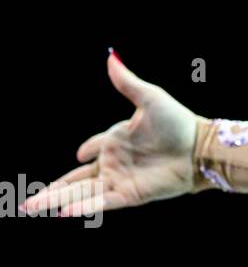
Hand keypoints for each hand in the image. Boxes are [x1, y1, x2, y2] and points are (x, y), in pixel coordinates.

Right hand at [22, 52, 199, 217]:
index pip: (93, 148)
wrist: (201, 148)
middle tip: (26, 201)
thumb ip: (127, 82)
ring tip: (29, 207)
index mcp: (117, 140)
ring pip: (81, 191)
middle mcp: (116, 162)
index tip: (81, 154)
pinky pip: (102, 202)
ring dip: (56, 199)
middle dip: (51, 189)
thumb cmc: (178, 122)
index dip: (86, 150)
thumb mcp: (150, 98)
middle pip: (76, 178)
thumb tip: (111, 55)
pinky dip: (83, 206)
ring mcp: (121, 180)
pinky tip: (64, 212)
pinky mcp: (131, 194)